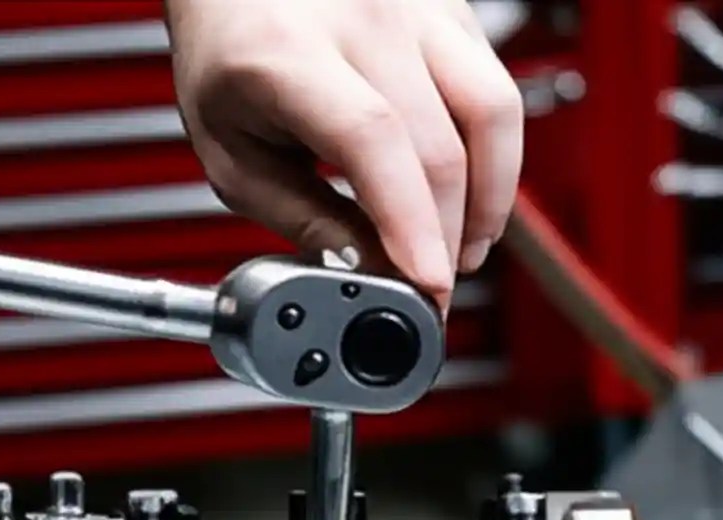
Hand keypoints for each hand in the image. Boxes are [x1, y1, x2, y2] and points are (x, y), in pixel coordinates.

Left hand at [165, 0, 523, 310]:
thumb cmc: (227, 54)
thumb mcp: (231, 151)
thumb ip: (299, 215)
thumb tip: (366, 270)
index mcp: (285, 53)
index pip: (372, 140)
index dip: (409, 221)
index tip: (425, 282)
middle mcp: (361, 17)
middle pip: (438, 143)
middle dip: (446, 236)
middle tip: (431, 290)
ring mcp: (415, 7)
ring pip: (490, 113)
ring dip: (489, 200)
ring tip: (461, 251)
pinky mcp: (449, 11)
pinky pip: (495, 91)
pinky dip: (492, 157)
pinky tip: (468, 198)